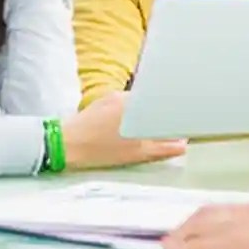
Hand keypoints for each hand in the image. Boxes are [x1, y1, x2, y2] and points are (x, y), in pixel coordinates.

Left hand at [61, 92, 186, 169]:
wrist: (65, 145)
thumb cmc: (99, 150)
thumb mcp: (136, 153)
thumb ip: (163, 147)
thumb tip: (184, 143)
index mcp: (136, 104)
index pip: (164, 102)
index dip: (176, 112)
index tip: (182, 122)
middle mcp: (126, 95)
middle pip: (153, 101)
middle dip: (161, 114)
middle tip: (168, 130)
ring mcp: (113, 96)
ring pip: (139, 103)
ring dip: (146, 115)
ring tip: (148, 131)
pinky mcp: (103, 101)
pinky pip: (126, 104)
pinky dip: (132, 114)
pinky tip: (129, 129)